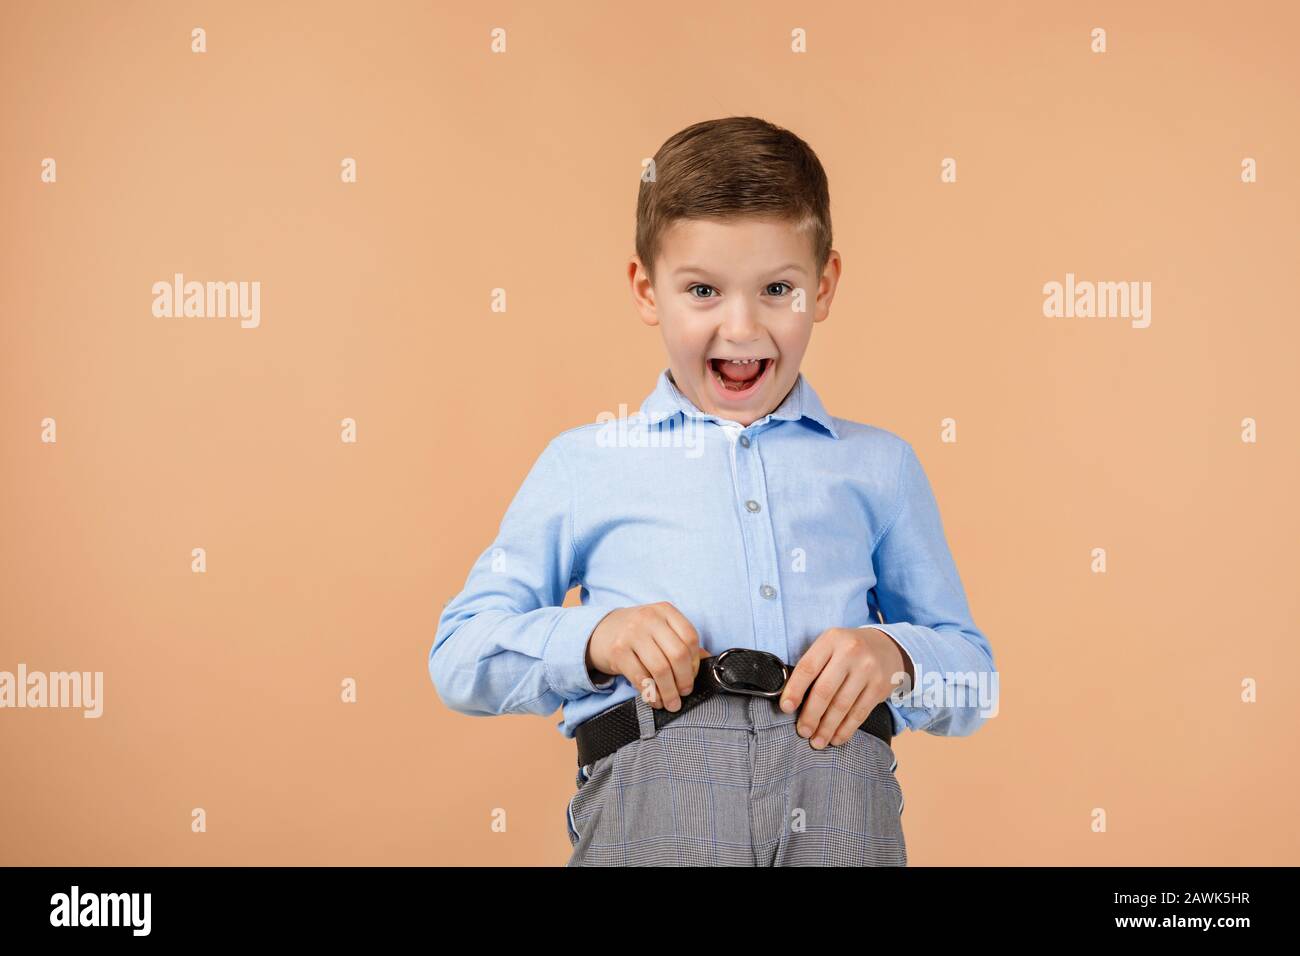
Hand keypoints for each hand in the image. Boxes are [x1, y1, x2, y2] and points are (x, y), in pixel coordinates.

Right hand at [585, 602, 708, 711]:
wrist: (599, 630)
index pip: (690, 637)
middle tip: (684, 693)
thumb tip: (707, 661)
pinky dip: (651, 694)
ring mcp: (631, 634)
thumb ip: (682, 641)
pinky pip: (641, 678)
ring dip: (669, 692)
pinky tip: (655, 700)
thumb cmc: (637, 632)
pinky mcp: (617, 651)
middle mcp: (649, 618)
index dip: (695, 661)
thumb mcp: (660, 628)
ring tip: (672, 703)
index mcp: (665, 610)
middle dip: (684, 680)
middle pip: (678, 654)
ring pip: (660, 669)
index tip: (692, 676)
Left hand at [780, 627, 912, 748]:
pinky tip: (836, 738)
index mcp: (831, 640)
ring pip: (842, 705)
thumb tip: (791, 701)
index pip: (808, 667)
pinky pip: (859, 713)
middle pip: (825, 690)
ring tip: (817, 741)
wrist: (887, 647)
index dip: (794, 690)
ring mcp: (867, 670)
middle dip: (811, 715)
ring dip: (827, 728)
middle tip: (802, 732)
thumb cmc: (848, 651)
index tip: (786, 708)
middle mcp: (850, 652)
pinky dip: (846, 729)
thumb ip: (813, 666)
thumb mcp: (830, 646)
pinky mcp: (880, 686)